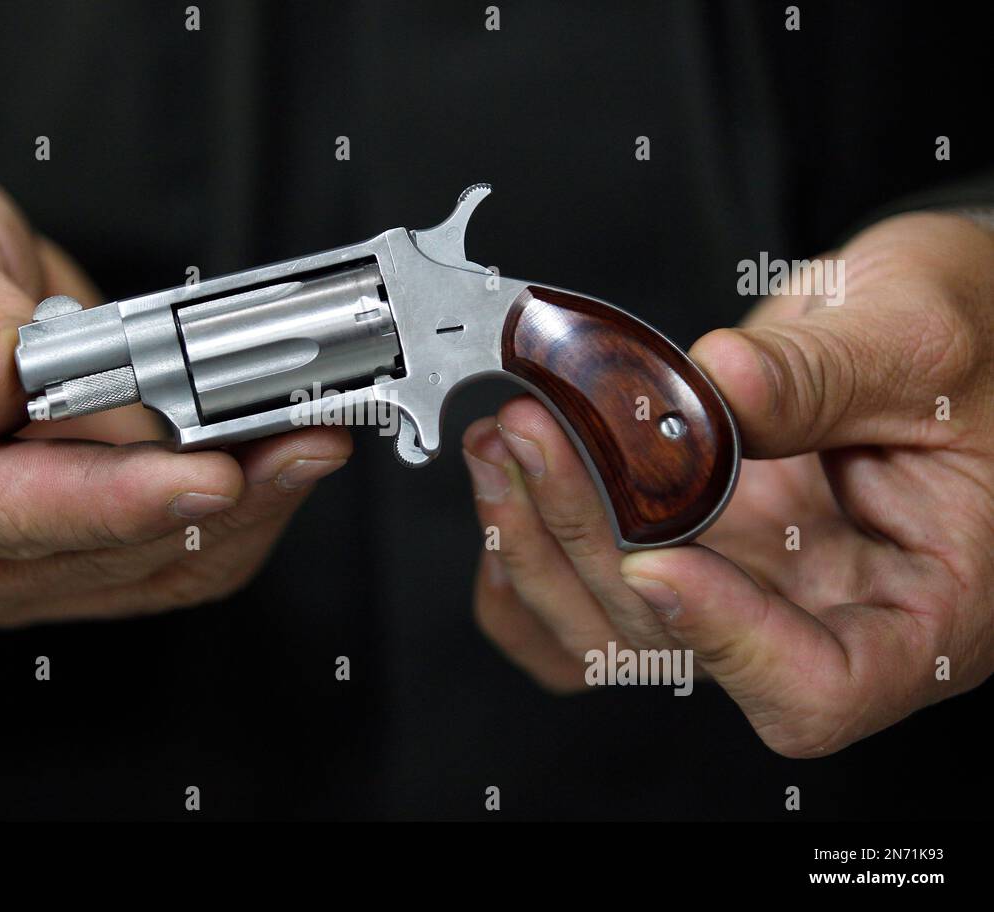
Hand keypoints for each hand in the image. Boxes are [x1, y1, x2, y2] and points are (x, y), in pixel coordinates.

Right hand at [0, 152, 349, 627]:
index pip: (6, 510)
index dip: (117, 497)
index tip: (211, 476)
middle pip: (90, 550)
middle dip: (209, 499)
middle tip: (300, 437)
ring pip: (139, 569)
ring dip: (237, 515)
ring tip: (306, 445)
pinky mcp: (47, 561)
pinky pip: (153, 565)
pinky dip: (224, 524)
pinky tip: (273, 470)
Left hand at [463, 211, 993, 755]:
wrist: (944, 333)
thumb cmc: (973, 353)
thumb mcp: (923, 340)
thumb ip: (824, 375)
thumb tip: (719, 387)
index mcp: (922, 608)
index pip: (818, 687)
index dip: (728, 641)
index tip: (658, 559)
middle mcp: (819, 618)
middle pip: (678, 648)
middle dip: (589, 541)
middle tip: (535, 435)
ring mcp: (743, 593)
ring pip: (612, 630)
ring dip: (537, 546)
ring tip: (504, 442)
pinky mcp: (692, 558)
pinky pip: (586, 604)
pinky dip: (528, 560)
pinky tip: (506, 486)